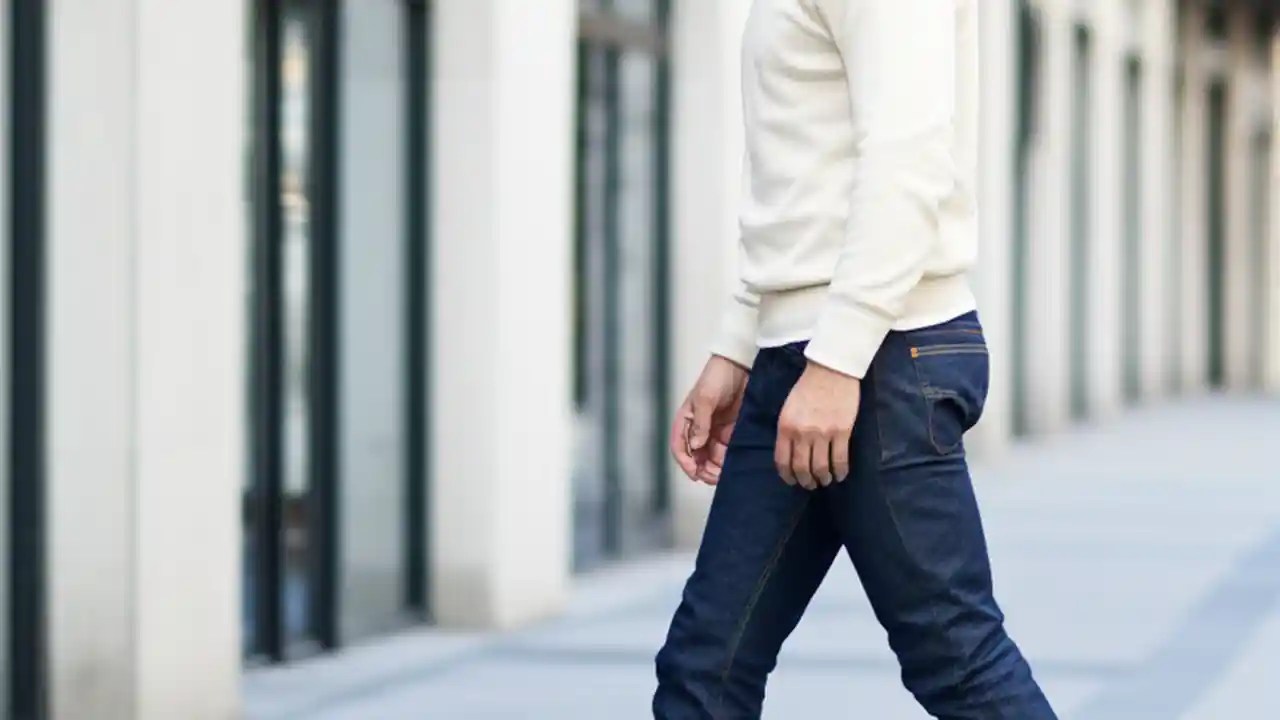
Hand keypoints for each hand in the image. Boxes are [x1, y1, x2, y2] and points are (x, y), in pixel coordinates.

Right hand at [670, 355, 749, 484]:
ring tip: (725, 474)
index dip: (685, 462)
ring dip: (715, 468)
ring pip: (711, 457)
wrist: (742, 364)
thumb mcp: (705, 398)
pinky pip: (726, 452)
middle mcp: (698, 428)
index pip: (680, 446)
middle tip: (713, 477)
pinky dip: (727, 461)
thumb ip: (700, 423)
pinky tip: (733, 466)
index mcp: (686, 420)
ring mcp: (715, 431)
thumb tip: (695, 446)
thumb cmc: (718, 376)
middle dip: (702, 469)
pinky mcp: (730, 431)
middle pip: (695, 457)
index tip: (695, 474)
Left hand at [776, 361, 860, 489]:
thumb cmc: (808, 387)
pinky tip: (840, 474)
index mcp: (785, 427)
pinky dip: (839, 471)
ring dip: (822, 479)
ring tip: (825, 480)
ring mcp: (823, 434)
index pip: (782, 461)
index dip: (787, 476)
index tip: (792, 481)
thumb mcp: (788, 408)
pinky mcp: (842, 432)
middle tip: (810, 485)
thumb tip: (790, 452)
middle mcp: (802, 433)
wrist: (831, 370)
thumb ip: (787, 430)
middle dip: (806, 481)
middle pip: (802, 469)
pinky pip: (840, 460)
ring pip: (820, 468)